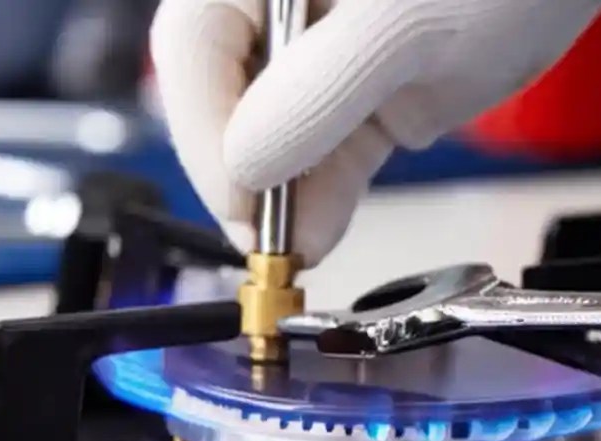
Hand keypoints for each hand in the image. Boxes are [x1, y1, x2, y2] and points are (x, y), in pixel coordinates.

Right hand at [149, 0, 600, 265]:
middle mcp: (284, 6)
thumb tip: (246, 166)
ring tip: (290, 256)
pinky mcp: (366, 87)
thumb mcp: (406, 25)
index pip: (194, 45)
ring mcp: (325, 48)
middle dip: (242, 175)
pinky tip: (315, 235)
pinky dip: (319, 195)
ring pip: (272, 132)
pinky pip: (323, 148)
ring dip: (279, 198)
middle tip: (263, 244)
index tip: (241, 201)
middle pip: (222, 93)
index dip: (204, 132)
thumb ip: (318, 94)